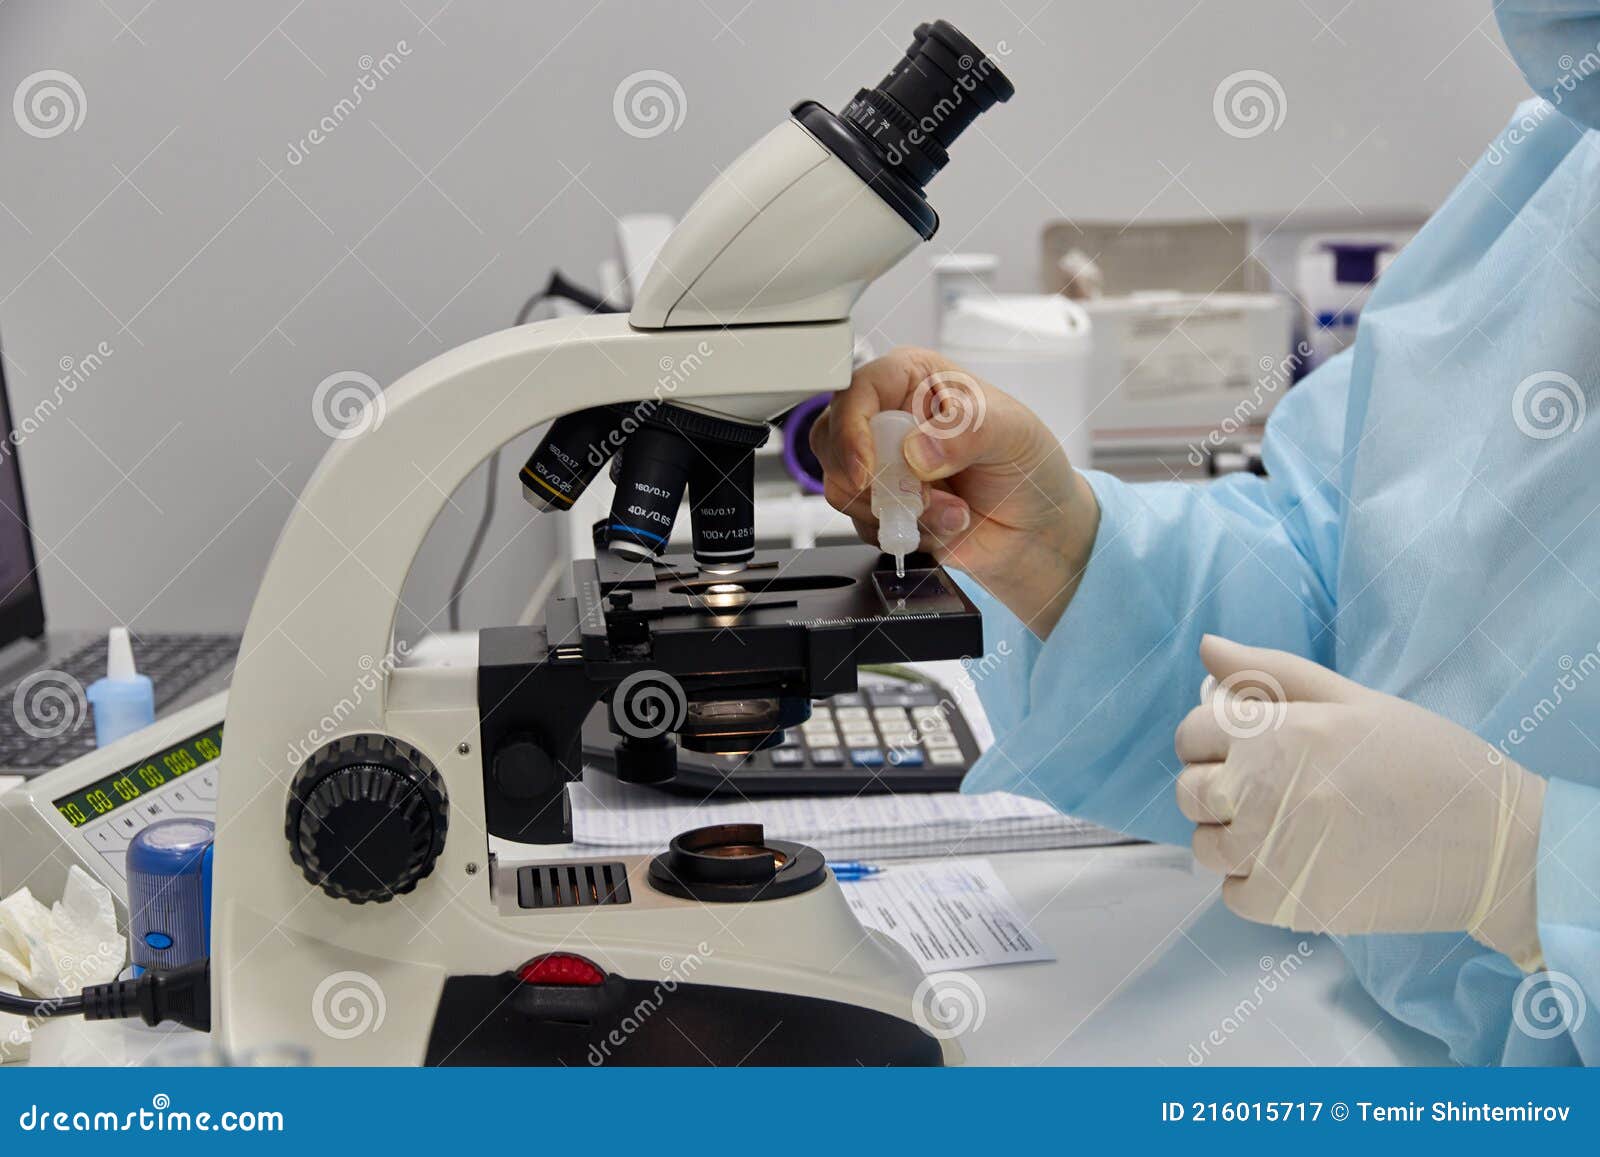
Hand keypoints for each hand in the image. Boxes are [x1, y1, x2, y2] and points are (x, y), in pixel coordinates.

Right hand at [808, 347, 1098, 635]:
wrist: (1035, 527)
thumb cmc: (1027, 463)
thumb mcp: (1012, 432)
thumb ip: (966, 431)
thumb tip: (916, 451)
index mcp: (911, 378)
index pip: (856, 390)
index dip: (851, 430)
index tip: (867, 470)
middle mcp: (886, 417)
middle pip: (832, 439)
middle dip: (872, 479)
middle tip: (921, 496)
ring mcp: (879, 465)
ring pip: (842, 487)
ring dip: (897, 510)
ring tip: (951, 510)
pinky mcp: (880, 507)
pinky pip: (862, 524)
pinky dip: (903, 533)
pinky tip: (942, 524)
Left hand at [1174, 635, 1546, 970]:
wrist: (1493, 843)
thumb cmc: (1427, 761)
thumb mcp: (1353, 700)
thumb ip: (1270, 674)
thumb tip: (1207, 647)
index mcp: (1276, 733)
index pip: (1192, 732)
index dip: (1212, 737)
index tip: (1244, 747)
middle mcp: (1262, 791)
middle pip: (1190, 790)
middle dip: (1215, 786)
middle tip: (1267, 788)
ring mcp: (1271, 852)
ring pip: (1205, 845)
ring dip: (1230, 836)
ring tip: (1284, 826)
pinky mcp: (1288, 905)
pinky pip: (1233, 894)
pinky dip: (1253, 883)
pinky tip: (1296, 863)